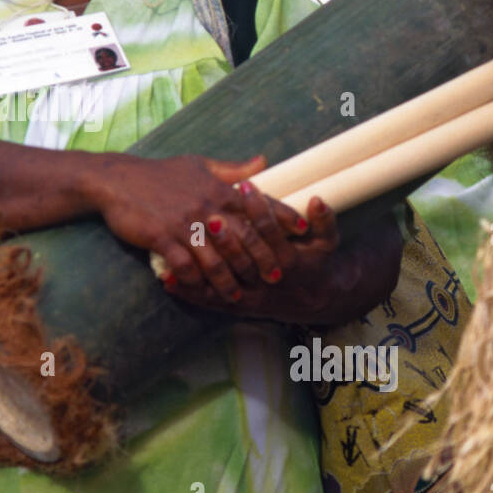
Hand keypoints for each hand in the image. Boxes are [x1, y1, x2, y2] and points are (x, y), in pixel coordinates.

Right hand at [89, 151, 313, 306]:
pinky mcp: (163, 237)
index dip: (284, 217)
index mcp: (219, 188)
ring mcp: (185, 224)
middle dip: (263, 259)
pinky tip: (202, 291)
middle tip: (276, 277)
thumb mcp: (199, 164)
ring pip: (217, 258)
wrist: (116, 180)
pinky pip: (185, 265)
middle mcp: (207, 206)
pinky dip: (196, 281)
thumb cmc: (160, 173)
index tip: (304, 231)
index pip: (260, 204)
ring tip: (239, 294)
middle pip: (244, 238)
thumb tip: (264, 162)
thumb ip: (233, 169)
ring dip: (230, 279)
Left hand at [164, 193, 344, 320]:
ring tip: (181, 242)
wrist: (312, 300)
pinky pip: (208, 300)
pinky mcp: (234, 306)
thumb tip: (318, 201)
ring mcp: (249, 295)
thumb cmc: (316, 264)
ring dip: (203, 262)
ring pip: (223, 280)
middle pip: (245, 257)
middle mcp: (267, 280)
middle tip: (210, 215)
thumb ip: (324, 222)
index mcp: (289, 259)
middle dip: (227, 237)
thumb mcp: (327, 243)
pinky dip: (187, 290)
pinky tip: (166, 278)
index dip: (259, 209)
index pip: (271, 231)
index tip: (245, 186)